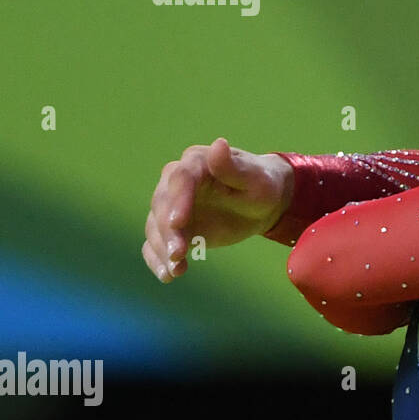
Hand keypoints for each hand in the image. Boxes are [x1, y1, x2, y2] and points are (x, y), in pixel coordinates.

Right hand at [142, 138, 293, 282]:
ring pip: (156, 227)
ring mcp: (171, 207)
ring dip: (162, 249)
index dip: (178, 200)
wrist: (261, 205)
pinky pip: (157, 244)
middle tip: (178, 254)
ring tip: (176, 270)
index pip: (179, 180)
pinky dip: (158, 260)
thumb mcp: (254, 178)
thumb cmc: (261, 186)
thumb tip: (219, 144)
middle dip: (167, 231)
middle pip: (162, 205)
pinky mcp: (173, 229)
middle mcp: (175, 183)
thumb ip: (233, 167)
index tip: (179, 223)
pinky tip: (168, 275)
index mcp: (196, 164)